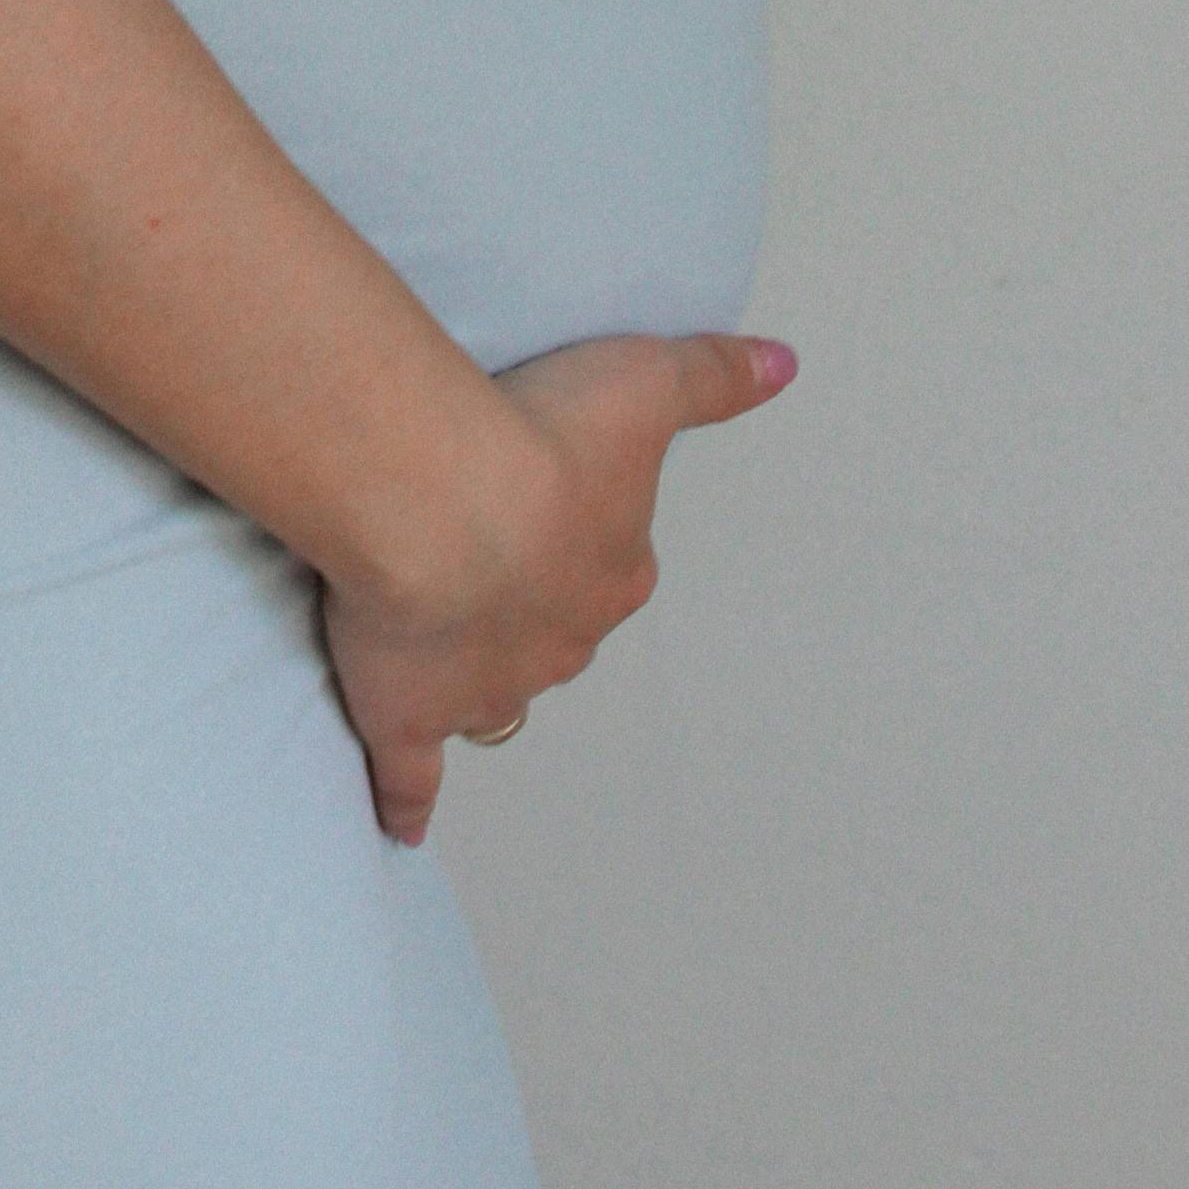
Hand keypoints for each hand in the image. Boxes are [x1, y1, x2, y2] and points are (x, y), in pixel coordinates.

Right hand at [317, 325, 795, 846]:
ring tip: (443, 657)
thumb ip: (715, 375)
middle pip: (551, 631)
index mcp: (612, 571)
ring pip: (491, 697)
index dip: (580, 540)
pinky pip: (412, 775)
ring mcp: (484, 686)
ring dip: (473, 681)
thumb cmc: (538, 435)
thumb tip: (784, 365)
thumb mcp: (646, 384)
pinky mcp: (408, 715)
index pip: (610, 566)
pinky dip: (407, 800)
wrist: (442, 499)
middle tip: (478, 559)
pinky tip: (404, 823)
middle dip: (523, 605)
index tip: (546, 506)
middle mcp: (560, 640)